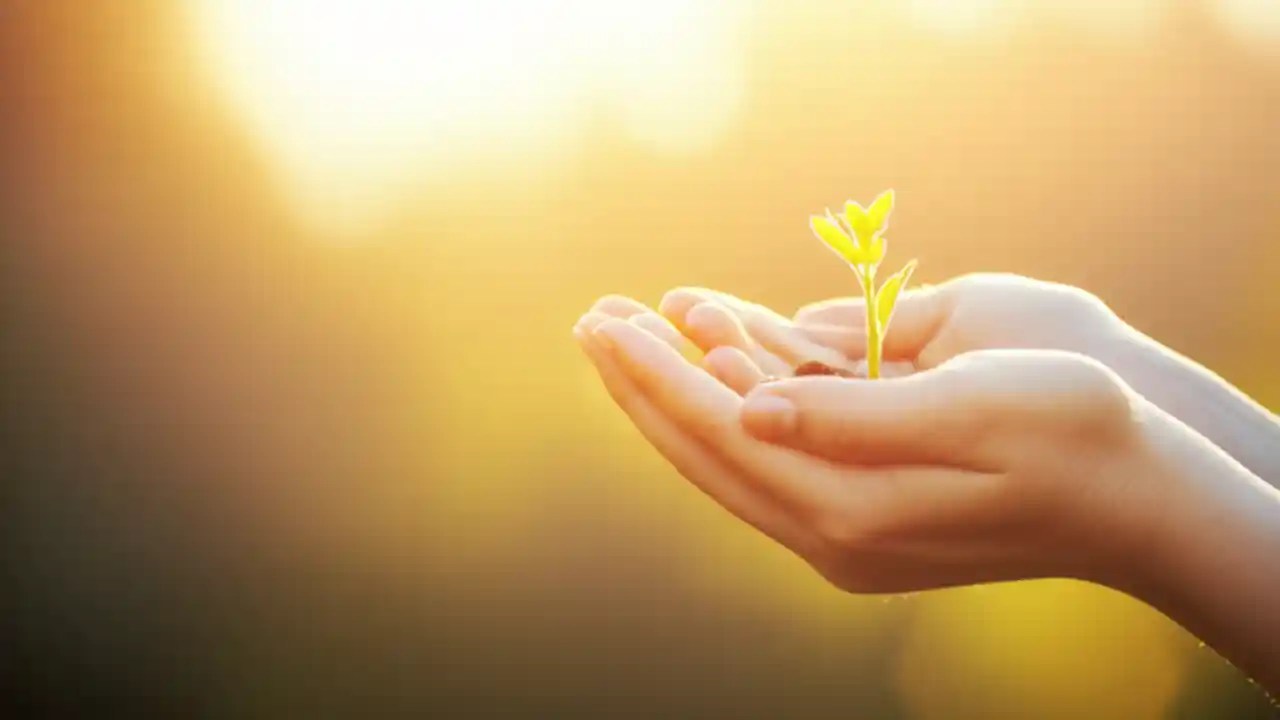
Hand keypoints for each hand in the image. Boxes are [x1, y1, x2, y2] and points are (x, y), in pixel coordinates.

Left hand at [656, 275, 1279, 486]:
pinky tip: (704, 376)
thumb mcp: (974, 410)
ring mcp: (843, 535)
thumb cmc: (1073, 436)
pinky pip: (766, 462)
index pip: (723, 430)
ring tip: (628, 339)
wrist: (1136, 504)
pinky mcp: (860, 523)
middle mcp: (832, 533)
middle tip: (592, 320)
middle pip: (706, 450)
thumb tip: (747, 407)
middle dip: (644, 383)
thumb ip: (851, 417)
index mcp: (850, 506)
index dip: (657, 372)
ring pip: (728, 458)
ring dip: (675, 398)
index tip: (604, 320)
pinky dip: (726, 414)